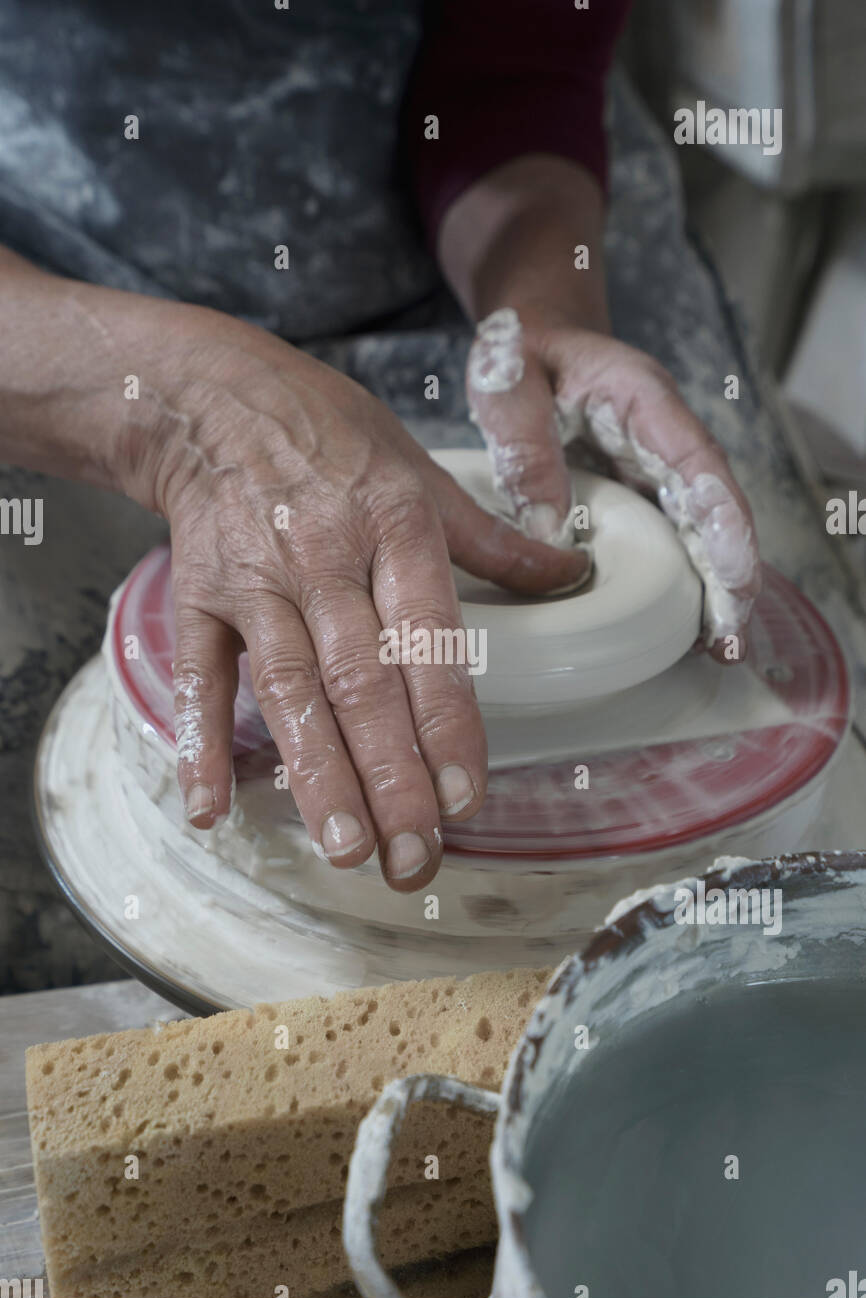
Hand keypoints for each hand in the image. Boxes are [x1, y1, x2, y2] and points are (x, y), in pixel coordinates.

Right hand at [123, 307, 587, 888]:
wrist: (217, 397)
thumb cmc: (334, 437)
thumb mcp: (423, 474)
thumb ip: (493, 542)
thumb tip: (574, 579)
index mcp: (395, 530)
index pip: (429, 642)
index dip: (446, 725)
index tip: (463, 799)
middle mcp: (326, 560)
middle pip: (361, 682)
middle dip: (390, 777)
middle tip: (412, 857)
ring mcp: (257, 581)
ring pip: (288, 688)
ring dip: (316, 772)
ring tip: (345, 847)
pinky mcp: (197, 595)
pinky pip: (199, 673)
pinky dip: (200, 740)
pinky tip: (211, 807)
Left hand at [467, 309, 760, 656]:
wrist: (532, 336)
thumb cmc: (521, 352)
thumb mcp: (508, 384)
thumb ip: (527, 448)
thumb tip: (552, 533)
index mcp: (643, 399)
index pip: (697, 462)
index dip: (722, 520)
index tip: (733, 573)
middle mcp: (665, 435)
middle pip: (714, 506)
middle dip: (730, 573)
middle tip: (730, 637)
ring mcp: (657, 465)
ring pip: (700, 529)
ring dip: (714, 586)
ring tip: (720, 647)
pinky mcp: (642, 491)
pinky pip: (672, 537)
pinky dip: (684, 579)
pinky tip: (688, 626)